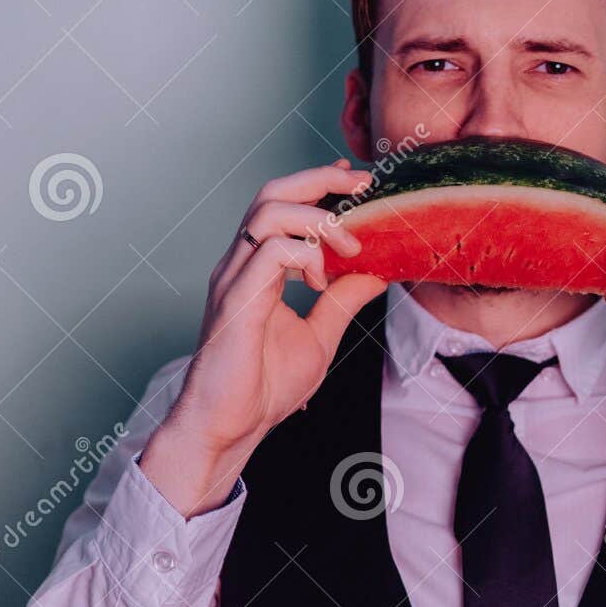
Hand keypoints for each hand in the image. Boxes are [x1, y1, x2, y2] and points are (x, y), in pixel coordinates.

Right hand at [141, 160, 386, 516]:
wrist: (230, 427)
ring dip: (318, 218)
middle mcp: (241, 265)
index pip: (283, 204)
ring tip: (349, 245)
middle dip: (321, 179)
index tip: (358, 181)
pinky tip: (321, 281)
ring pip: (268, 211)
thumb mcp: (319, 336)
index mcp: (257, 268)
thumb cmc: (263, 386)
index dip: (319, 183)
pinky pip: (270, 252)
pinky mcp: (236, 300)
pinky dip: (305, 255)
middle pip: (272, 192)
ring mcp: (234, 278)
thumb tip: (375, 273)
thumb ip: (343, 301)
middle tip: (363, 185)